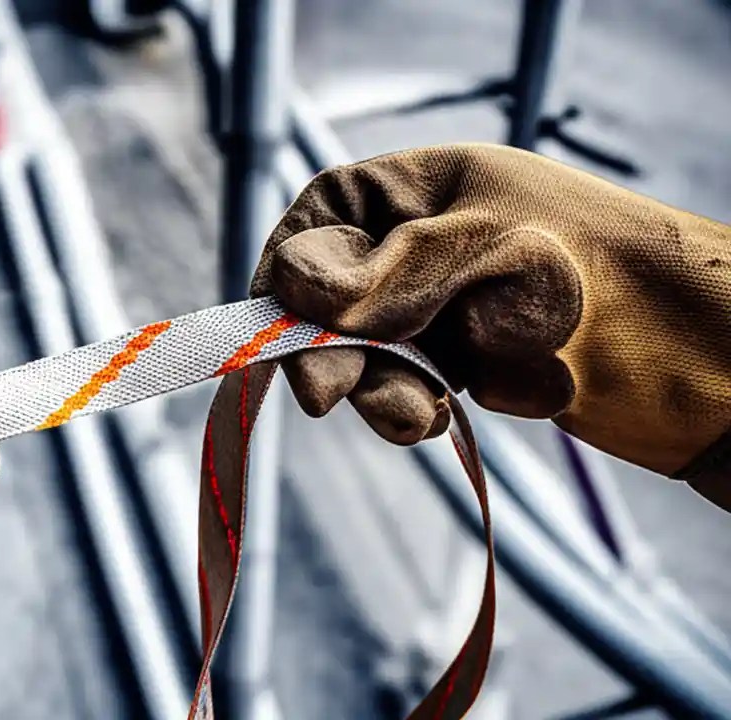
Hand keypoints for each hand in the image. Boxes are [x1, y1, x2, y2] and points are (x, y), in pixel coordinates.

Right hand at [258, 143, 730, 481]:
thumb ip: (388, 272)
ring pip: (360, 353)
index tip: (290, 335)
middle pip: (328, 297)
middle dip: (330, 350)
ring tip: (414, 417)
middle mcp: (416, 243)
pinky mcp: (458, 360)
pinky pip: (400, 386)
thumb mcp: (487, 250)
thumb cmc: (604, 272)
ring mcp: (436, 304)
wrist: (701, 358)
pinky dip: (407, 407)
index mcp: (418, 188)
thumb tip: (296, 292)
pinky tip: (438, 418)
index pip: (318, 225)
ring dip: (374, 389)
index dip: (294, 280)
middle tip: (329, 397)